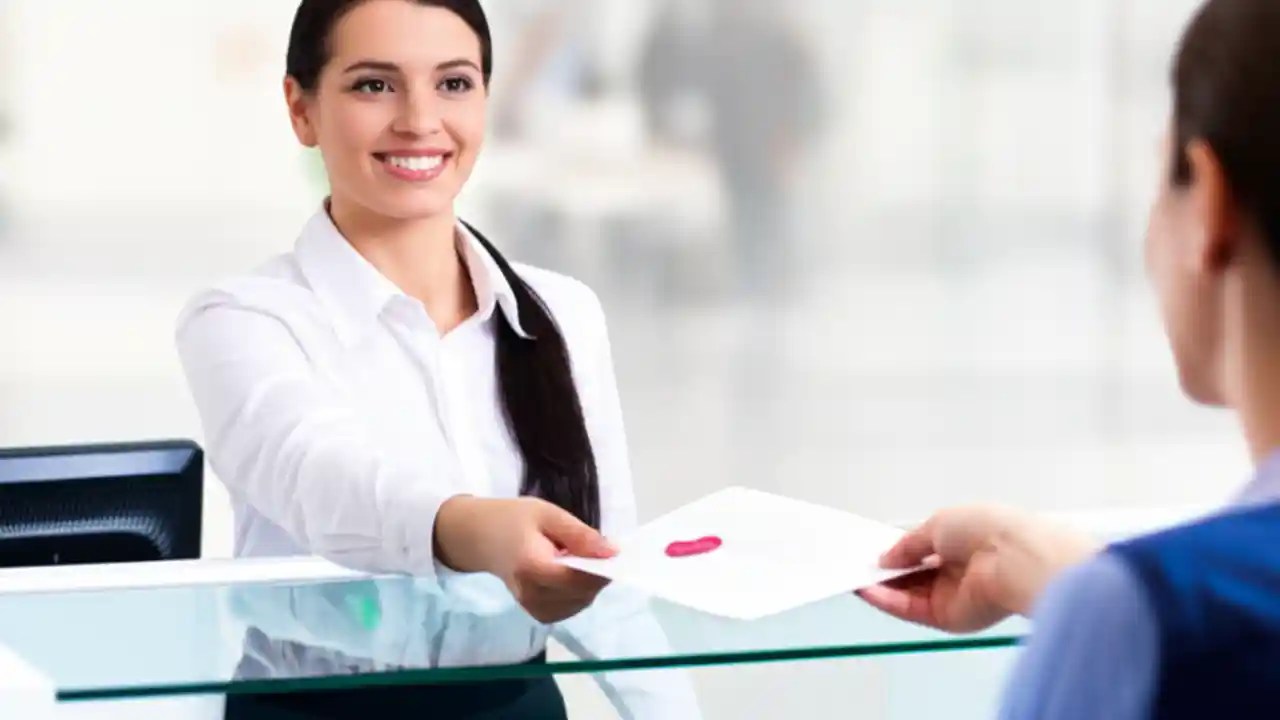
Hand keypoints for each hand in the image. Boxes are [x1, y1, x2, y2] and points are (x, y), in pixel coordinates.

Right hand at [434, 496, 616, 623]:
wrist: (479, 537)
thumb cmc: (512, 520)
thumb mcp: (548, 514)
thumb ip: (580, 535)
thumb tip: (613, 552)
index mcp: (532, 567)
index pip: (578, 579)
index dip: (602, 569)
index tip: (614, 551)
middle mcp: (531, 594)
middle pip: (582, 594)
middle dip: (597, 575)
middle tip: (595, 550)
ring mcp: (532, 608)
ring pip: (580, 603)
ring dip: (589, 584)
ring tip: (579, 559)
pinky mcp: (537, 613)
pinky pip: (570, 608)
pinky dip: (579, 593)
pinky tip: (571, 574)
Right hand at [857, 506, 1098, 632]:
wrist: (1014, 558)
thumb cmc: (988, 530)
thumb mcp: (937, 524)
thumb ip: (908, 544)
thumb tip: (886, 557)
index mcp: (960, 542)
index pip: (920, 550)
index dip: (895, 550)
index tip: (871, 550)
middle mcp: (956, 571)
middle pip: (911, 576)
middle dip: (884, 570)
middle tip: (855, 565)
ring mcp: (952, 596)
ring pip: (907, 595)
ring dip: (880, 587)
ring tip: (854, 576)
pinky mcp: (949, 618)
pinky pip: (911, 610)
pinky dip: (887, 601)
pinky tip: (868, 590)